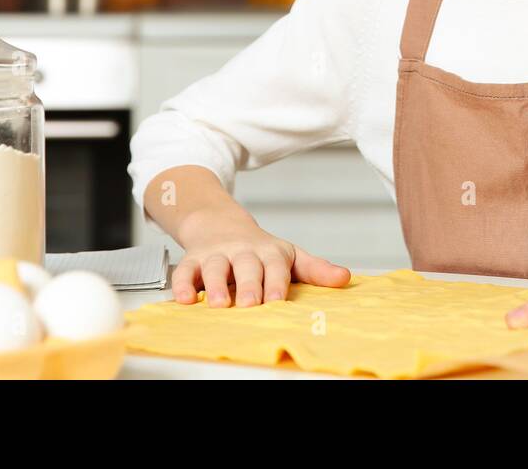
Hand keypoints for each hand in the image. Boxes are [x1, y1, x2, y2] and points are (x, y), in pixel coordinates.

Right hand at [171, 204, 350, 307]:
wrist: (221, 223)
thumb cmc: (260, 249)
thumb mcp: (290, 256)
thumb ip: (316, 269)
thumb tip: (345, 278)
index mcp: (269, 252)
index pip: (275, 266)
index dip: (276, 282)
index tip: (277, 300)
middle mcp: (243, 252)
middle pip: (246, 266)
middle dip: (247, 285)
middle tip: (249, 304)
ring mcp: (217, 255)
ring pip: (214, 267)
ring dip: (215, 284)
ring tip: (219, 304)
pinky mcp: (193, 259)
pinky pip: (185, 271)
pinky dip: (182, 284)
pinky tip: (185, 299)